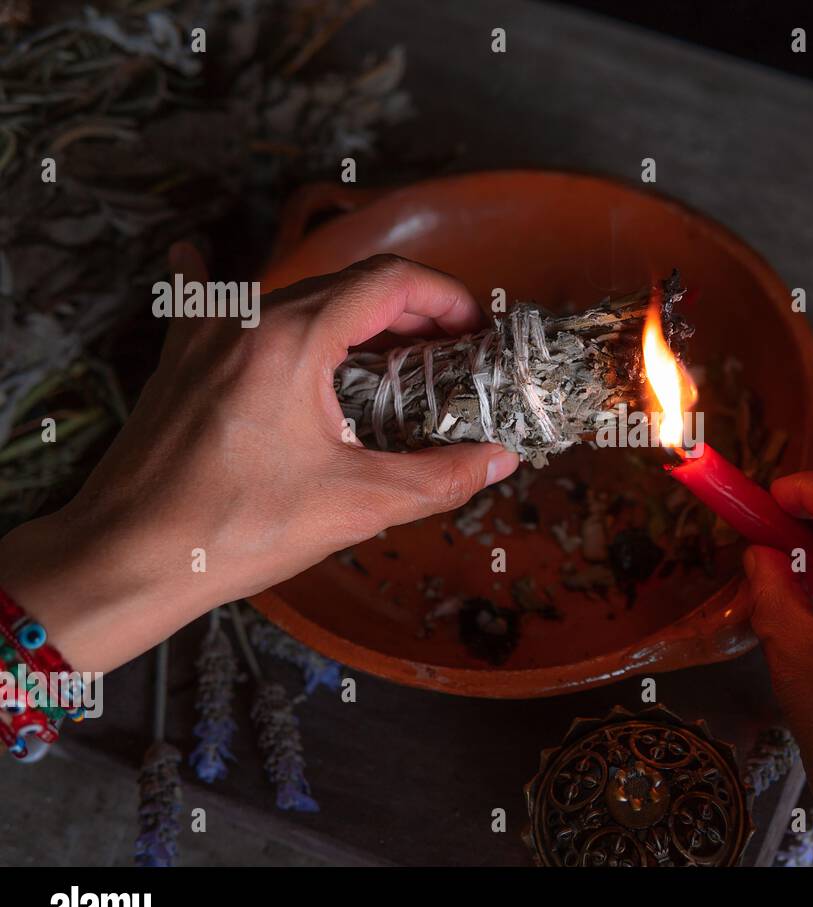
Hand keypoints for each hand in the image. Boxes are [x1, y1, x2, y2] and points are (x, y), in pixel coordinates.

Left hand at [0, 250, 517, 673]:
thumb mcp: (355, 506)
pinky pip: (204, 300)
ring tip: (387, 347)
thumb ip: (439, 478)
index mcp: (293, 340)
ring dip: (351, 312)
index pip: (389, 282)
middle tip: (449, 350)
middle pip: (348, 284)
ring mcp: (205, 335)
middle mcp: (246, 320)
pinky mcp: (180, 362)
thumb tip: (497, 459)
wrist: (127, 559)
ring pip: (296, 296)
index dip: (445, 297)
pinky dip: (216, 278)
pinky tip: (197, 252)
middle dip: (410, 310)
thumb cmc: (232, 531)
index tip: (474, 329)